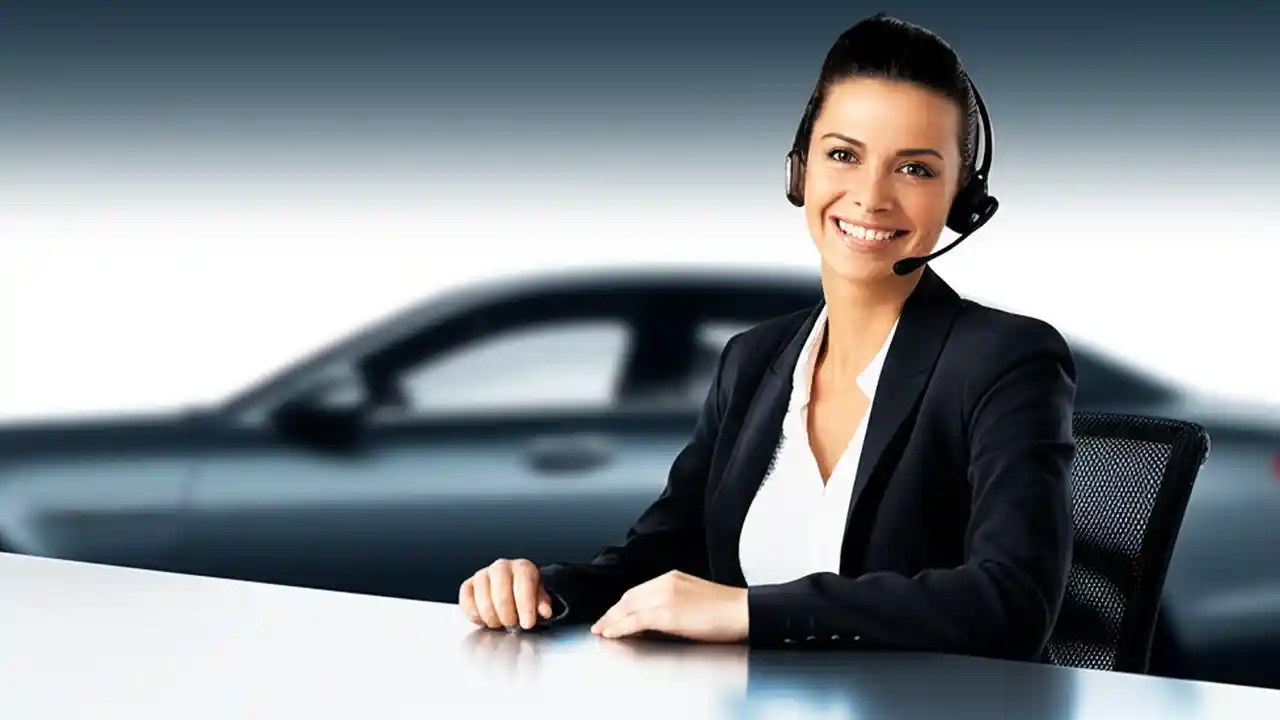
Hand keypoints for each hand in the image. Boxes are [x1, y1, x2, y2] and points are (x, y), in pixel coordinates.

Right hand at [459, 558, 553, 629]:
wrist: (510, 590)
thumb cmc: (525, 595)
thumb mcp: (539, 599)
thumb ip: (542, 604)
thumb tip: (545, 612)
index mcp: (522, 568)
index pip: (524, 583)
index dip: (526, 606)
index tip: (528, 623)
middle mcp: (501, 567)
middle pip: (501, 593)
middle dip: (508, 615)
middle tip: (512, 625)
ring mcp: (482, 575)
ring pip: (483, 598)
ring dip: (492, 617)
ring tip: (500, 623)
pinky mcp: (468, 585)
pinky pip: (466, 600)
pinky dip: (474, 615)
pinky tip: (485, 619)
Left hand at [590, 570, 747, 642]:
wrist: (745, 610)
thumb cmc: (727, 609)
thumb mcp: (695, 598)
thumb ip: (674, 602)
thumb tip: (658, 618)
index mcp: (673, 577)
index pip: (638, 591)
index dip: (621, 604)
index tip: (611, 614)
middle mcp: (666, 582)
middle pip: (629, 597)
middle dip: (612, 612)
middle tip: (600, 624)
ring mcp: (666, 596)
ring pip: (628, 606)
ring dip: (612, 619)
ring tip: (602, 630)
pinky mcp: (669, 612)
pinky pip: (636, 619)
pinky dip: (621, 626)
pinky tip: (613, 633)